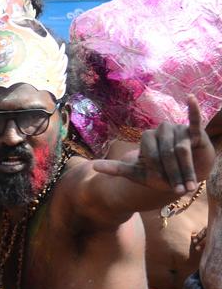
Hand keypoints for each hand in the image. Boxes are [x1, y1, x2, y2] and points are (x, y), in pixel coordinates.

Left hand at [93, 96, 215, 195]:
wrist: (183, 176)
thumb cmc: (159, 174)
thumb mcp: (137, 173)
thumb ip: (117, 168)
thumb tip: (93, 166)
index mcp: (147, 137)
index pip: (151, 155)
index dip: (157, 171)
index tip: (161, 184)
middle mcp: (161, 129)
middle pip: (166, 153)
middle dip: (172, 174)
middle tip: (178, 190)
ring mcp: (178, 129)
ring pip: (181, 150)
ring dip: (186, 170)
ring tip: (189, 186)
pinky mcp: (194, 131)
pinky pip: (194, 120)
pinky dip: (193, 109)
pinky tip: (191, 97)